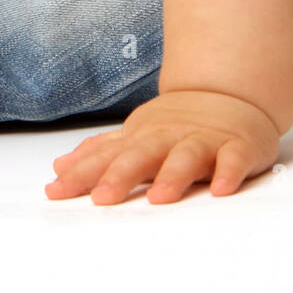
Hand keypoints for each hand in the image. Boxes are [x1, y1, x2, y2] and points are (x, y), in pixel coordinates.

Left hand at [44, 89, 279, 204]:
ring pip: (186, 156)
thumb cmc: (177, 124)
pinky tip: (220, 190)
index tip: (55, 192)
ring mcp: (203, 141)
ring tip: (159, 197)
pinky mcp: (236, 147)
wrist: (230, 94)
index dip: (81, 173)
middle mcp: (168, 137)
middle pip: (142, 155)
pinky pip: (233, 160)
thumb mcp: (135, 135)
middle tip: (102, 198)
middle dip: (121, 175)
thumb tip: (59, 167)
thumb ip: (100, 153)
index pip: (106, 156)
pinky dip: (228, 173)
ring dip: (173, 175)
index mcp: (141, 137)